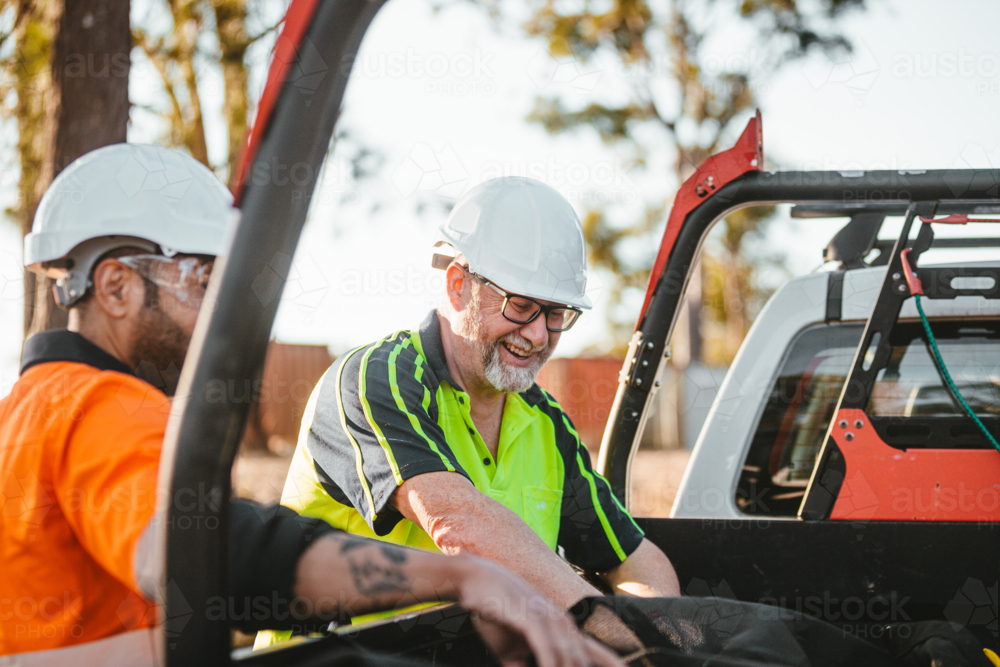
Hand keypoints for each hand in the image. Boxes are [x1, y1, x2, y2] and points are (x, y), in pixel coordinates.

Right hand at [453, 556, 624, 666]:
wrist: (476, 580)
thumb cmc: (497, 613)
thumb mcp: (511, 650)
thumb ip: (523, 666)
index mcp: (563, 630)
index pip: (598, 654)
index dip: (613, 665)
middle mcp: (562, 623)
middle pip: (584, 659)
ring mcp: (547, 618)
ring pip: (569, 657)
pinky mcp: (530, 617)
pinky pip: (546, 648)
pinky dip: (551, 665)